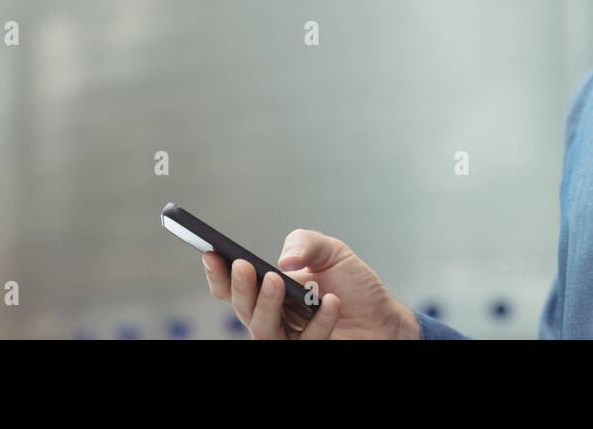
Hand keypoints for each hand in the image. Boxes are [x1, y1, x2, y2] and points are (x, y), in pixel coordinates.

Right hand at [202, 229, 420, 339]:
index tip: (210, 253)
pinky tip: (330, 301)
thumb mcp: (332, 251)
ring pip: (263, 330)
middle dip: (240, 286)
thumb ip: (306, 243)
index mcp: (268, 290)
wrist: (381, 314)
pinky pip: (306, 341)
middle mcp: (273, 315)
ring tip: (278, 281)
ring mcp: (289, 336)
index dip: (218, 273)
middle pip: (242, 307)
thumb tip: (284, 259)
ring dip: (266, 305)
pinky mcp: (309, 349)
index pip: (232, 286)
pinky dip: (319, 321)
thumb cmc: (351, 283)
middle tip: (244, 266)